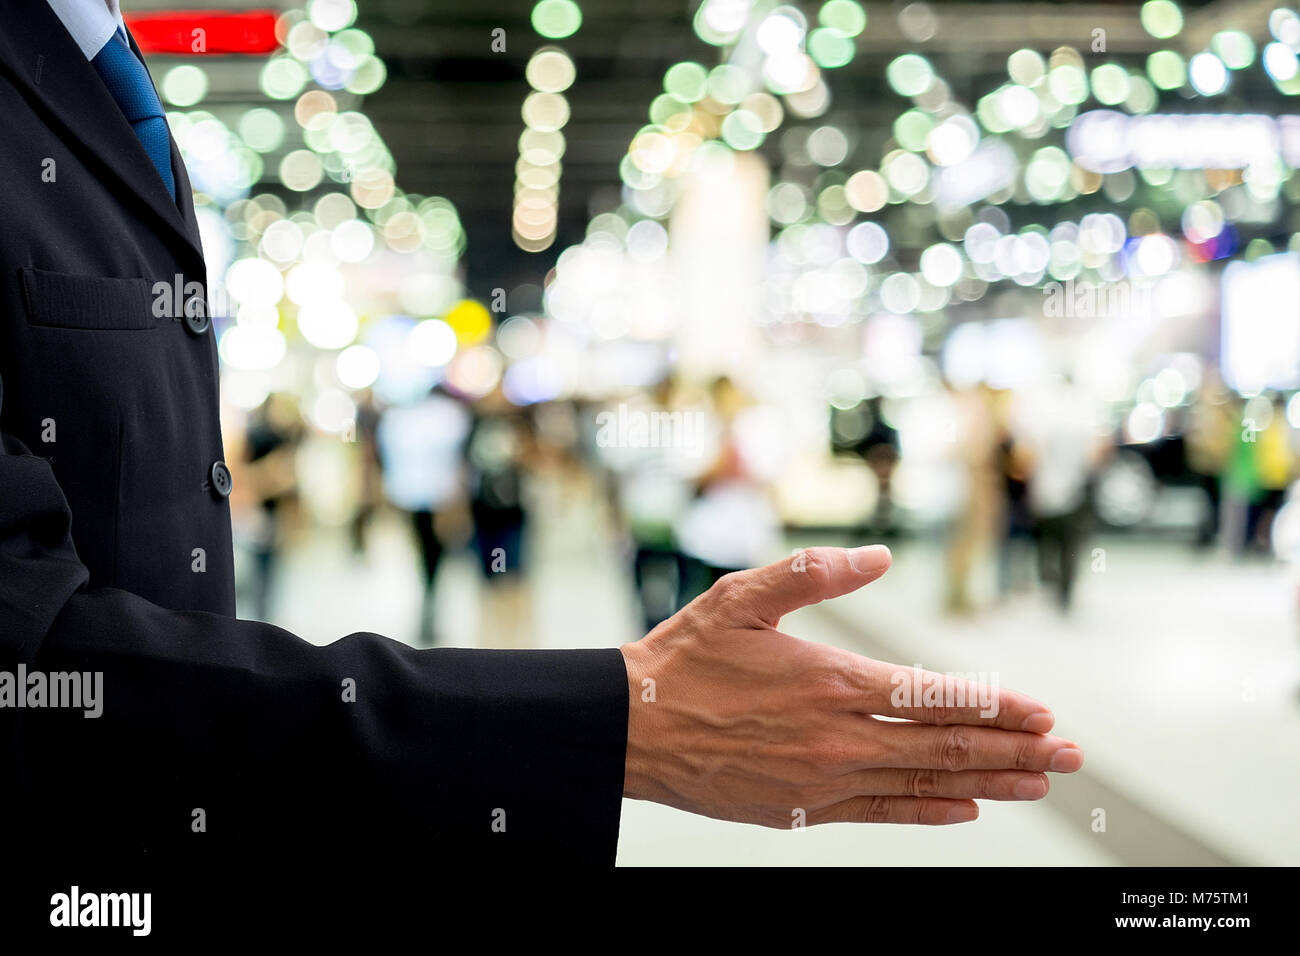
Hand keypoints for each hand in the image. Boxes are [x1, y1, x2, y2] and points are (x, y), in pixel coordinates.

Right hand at [619, 546, 1082, 826]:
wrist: (632, 728)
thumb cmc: (686, 657)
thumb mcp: (742, 597)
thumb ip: (813, 572)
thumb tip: (876, 556)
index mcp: (832, 680)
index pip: (935, 697)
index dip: (997, 705)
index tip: (1044, 712)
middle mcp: (838, 737)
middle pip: (946, 746)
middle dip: (1016, 749)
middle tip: (1071, 755)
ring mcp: (824, 779)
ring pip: (925, 783)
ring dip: (989, 782)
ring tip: (1039, 782)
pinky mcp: (803, 810)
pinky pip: (883, 814)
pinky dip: (930, 812)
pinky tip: (967, 809)